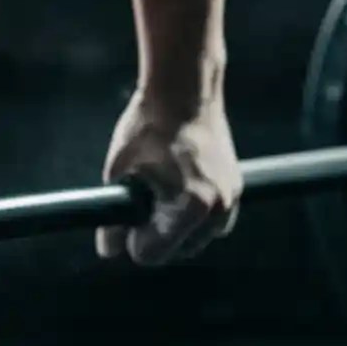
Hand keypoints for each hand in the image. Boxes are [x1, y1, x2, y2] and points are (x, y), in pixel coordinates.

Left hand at [97, 91, 241, 264]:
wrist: (184, 90)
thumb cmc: (148, 127)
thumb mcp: (121, 172)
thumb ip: (113, 218)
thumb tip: (109, 252)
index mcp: (192, 206)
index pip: (151, 254)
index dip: (132, 238)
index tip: (127, 214)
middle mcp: (218, 208)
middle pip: (176, 252)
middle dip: (155, 235)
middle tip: (142, 198)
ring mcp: (231, 200)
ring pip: (194, 239)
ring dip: (174, 227)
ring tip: (160, 189)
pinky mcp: (236, 190)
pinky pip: (209, 222)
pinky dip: (191, 215)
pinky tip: (177, 187)